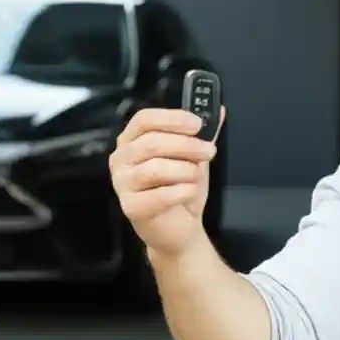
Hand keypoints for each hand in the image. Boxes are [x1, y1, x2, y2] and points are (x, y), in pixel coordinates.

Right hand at [109, 106, 224, 257]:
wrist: (178, 228)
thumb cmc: (180, 188)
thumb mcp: (194, 157)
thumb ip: (203, 134)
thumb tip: (219, 111)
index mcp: (132, 140)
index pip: (144, 119)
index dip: (171, 119)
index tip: (197, 124)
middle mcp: (121, 159)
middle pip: (151, 142)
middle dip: (186, 145)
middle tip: (209, 151)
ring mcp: (122, 184)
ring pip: (154, 169)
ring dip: (184, 169)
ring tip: (197, 175)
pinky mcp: (130, 207)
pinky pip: (159, 195)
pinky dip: (181, 192)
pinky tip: (189, 191)